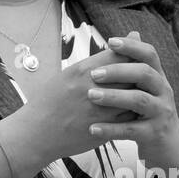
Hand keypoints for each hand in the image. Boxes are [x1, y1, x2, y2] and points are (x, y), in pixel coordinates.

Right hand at [15, 44, 138, 165]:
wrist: (36, 133)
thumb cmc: (51, 100)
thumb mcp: (68, 74)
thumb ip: (97, 61)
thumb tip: (117, 44)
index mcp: (82, 71)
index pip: (119, 55)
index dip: (132, 55)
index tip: (136, 57)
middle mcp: (92, 89)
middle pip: (129, 75)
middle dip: (138, 75)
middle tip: (142, 76)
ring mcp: (99, 110)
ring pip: (133, 97)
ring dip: (139, 94)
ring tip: (139, 92)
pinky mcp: (104, 129)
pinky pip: (129, 118)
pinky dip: (134, 112)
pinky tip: (131, 109)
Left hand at [84, 31, 178, 168]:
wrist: (168, 145)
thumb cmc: (148, 110)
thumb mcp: (145, 86)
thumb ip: (135, 64)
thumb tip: (132, 32)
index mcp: (158, 76)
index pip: (149, 54)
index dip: (131, 46)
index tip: (110, 41)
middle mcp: (163, 91)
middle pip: (144, 74)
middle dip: (118, 71)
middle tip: (94, 74)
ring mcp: (161, 113)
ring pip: (139, 100)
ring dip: (113, 97)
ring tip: (90, 96)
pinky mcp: (154, 134)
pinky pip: (132, 130)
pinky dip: (111, 129)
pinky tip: (92, 128)